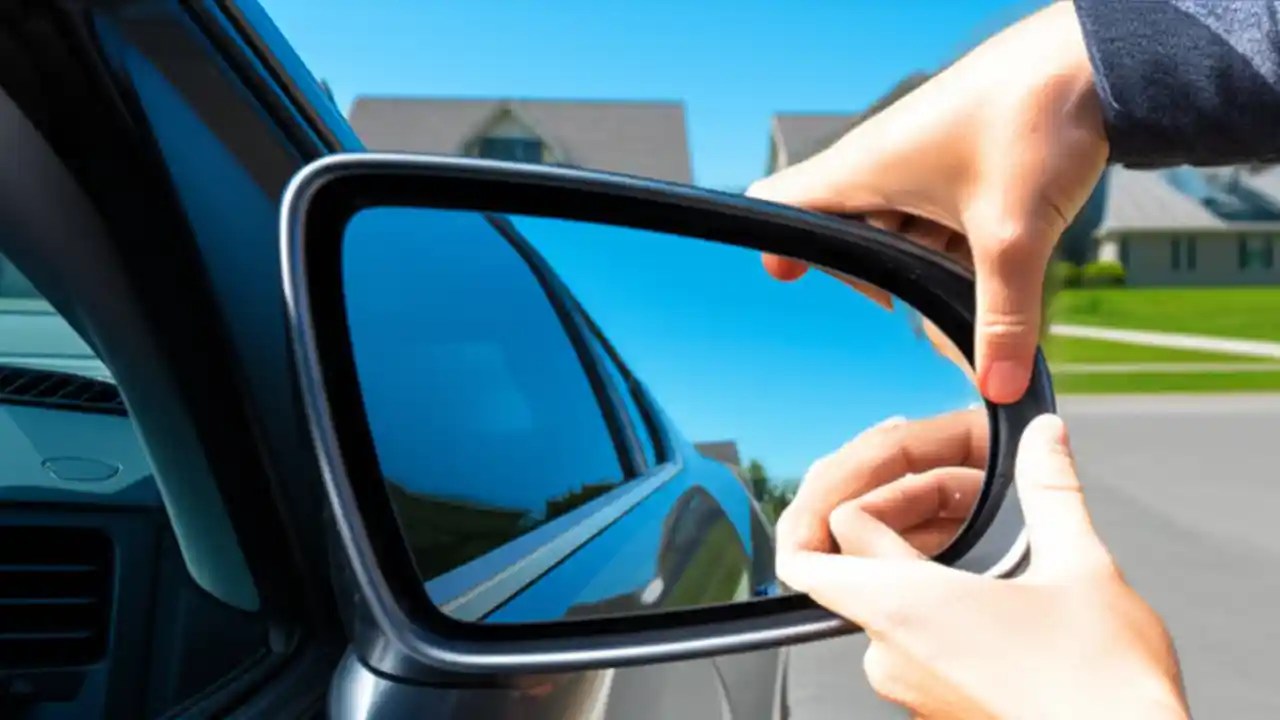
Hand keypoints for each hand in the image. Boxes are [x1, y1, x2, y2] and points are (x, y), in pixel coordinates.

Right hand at [748, 1, 1107, 403]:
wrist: (1100, 62)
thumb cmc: (1037, 118)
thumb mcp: (1015, 236)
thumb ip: (1003, 320)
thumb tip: (996, 389)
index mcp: (865, 168)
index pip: (781, 203)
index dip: (777, 243)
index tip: (794, 281)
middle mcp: (880, 165)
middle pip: (843, 233)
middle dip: (877, 278)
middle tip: (910, 308)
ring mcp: (918, 164)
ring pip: (896, 232)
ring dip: (924, 266)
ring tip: (971, 284)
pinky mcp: (955, 165)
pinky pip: (932, 219)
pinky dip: (953, 248)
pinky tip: (992, 263)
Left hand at [777, 415, 1188, 719]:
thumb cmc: (1105, 695)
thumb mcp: (1083, 571)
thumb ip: (1049, 491)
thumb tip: (1045, 438)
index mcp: (903, 609)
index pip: (811, 542)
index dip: (852, 493)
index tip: (906, 469)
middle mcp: (889, 653)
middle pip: (850, 560)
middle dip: (900, 509)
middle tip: (960, 486)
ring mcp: (909, 688)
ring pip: (884, 598)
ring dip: (922, 549)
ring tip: (984, 525)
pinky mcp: (936, 706)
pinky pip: (910, 637)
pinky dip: (936, 595)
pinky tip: (991, 580)